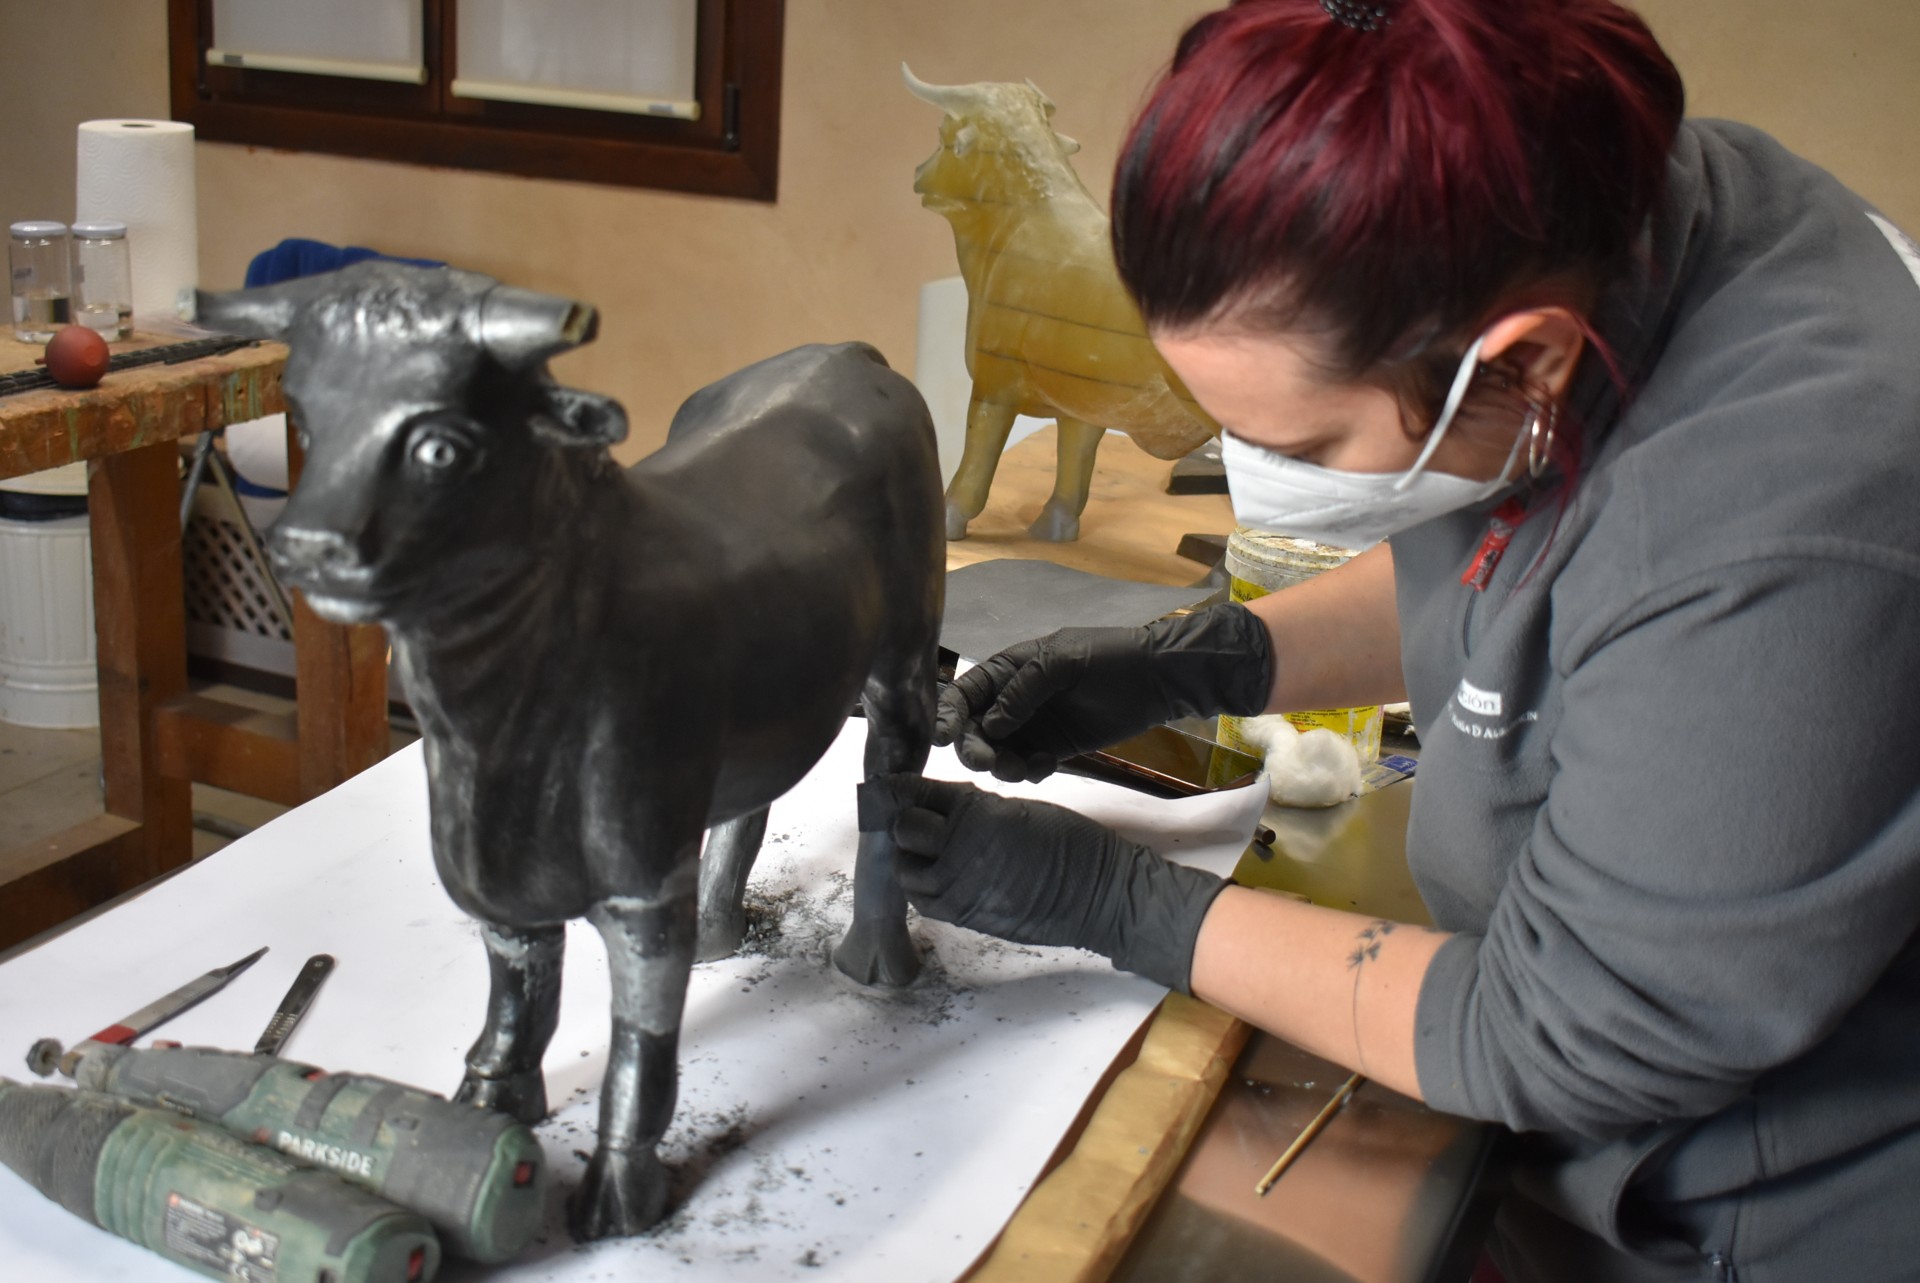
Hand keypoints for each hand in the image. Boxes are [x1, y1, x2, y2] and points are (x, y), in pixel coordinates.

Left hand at [861, 775, 1227, 993]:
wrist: (1096, 894)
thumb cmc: (1068, 843)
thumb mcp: (1017, 808)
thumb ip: (972, 807)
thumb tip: (934, 805)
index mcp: (975, 812)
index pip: (914, 794)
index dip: (900, 791)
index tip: (891, 789)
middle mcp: (958, 849)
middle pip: (903, 830)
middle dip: (908, 824)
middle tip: (924, 823)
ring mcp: (958, 887)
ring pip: (905, 870)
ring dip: (913, 859)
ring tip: (934, 854)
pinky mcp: (963, 916)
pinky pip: (923, 900)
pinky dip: (924, 888)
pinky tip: (943, 877)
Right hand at [937, 602, 1274, 782]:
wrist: (1155, 679)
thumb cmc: (1107, 656)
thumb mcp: (1061, 660)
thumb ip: (1023, 689)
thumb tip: (992, 725)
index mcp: (1006, 671)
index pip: (964, 694)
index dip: (946, 715)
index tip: (943, 738)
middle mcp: (1012, 701)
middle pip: (975, 731)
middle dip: (975, 748)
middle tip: (988, 761)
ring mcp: (1033, 727)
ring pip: (999, 754)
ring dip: (1002, 765)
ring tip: (1023, 767)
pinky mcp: (1054, 749)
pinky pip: (1028, 767)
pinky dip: (1030, 771)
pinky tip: (1048, 765)